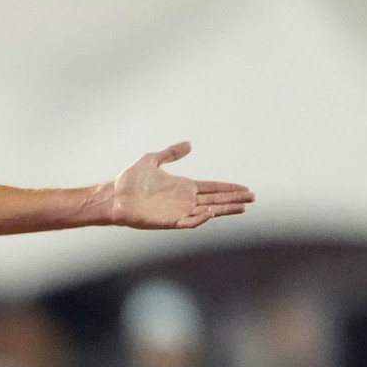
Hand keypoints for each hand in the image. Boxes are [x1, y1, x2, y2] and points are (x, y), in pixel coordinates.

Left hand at [109, 142, 253, 229]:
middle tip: (252, 198)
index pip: (212, 188)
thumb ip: (171, 153)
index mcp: (183, 187)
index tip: (245, 188)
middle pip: (216, 200)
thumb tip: (189, 144)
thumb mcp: (152, 160)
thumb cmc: (129, 180)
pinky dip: (201, 219)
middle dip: (234, 199)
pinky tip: (211, 212)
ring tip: (242, 207)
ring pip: (208, 212)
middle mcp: (184, 200)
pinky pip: (189, 222)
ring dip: (224, 210)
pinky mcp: (169, 222)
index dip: (229, 188)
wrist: (113, 196)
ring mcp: (178, 212)